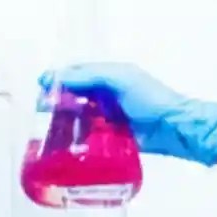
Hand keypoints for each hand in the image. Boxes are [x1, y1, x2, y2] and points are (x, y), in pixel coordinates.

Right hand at [43, 64, 216, 165]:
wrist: (176, 129)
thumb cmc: (151, 99)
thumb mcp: (121, 79)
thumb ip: (91, 76)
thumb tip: (62, 77)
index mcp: (110, 76)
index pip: (78, 73)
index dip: (59, 77)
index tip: (41, 85)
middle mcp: (107, 95)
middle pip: (75, 95)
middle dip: (57, 99)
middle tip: (41, 108)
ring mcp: (109, 117)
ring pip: (80, 116)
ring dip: (64, 120)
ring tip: (47, 126)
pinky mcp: (112, 138)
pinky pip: (89, 136)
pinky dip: (77, 137)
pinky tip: (65, 142)